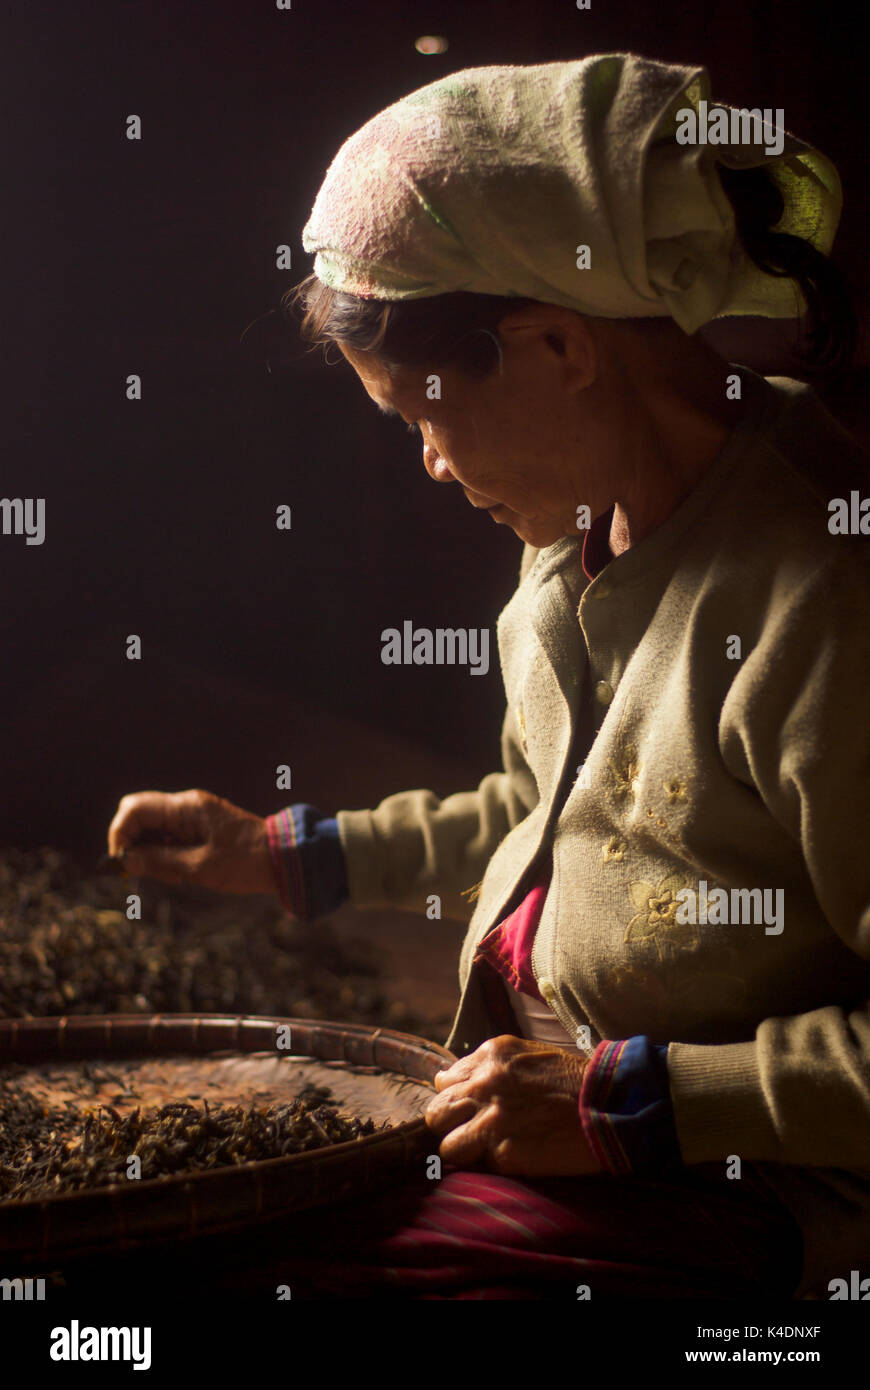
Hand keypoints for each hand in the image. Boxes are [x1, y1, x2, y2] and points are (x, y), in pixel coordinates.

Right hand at [107, 789, 276, 895]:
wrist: (285, 858)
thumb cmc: (246, 862)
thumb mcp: (199, 867)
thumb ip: (159, 861)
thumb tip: (125, 860)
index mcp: (186, 807)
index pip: (133, 808)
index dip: (120, 834)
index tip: (123, 863)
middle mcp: (187, 804)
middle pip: (139, 814)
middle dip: (133, 843)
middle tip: (145, 872)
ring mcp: (194, 814)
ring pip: (153, 827)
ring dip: (151, 852)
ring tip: (173, 877)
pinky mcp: (201, 826)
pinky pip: (170, 834)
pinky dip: (166, 853)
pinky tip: (181, 873)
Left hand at [424, 1034, 601, 1176]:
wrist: (612, 1104)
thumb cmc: (574, 1080)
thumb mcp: (527, 1056)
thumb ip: (488, 1067)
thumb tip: (450, 1081)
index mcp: (490, 1055)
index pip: (445, 1082)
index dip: (456, 1099)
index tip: (469, 1109)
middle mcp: (484, 1084)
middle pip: (436, 1112)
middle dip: (450, 1124)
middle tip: (472, 1132)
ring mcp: (492, 1120)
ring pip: (446, 1146)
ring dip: (464, 1151)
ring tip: (489, 1151)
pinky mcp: (504, 1154)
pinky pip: (480, 1166)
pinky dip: (493, 1166)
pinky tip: (516, 1157)